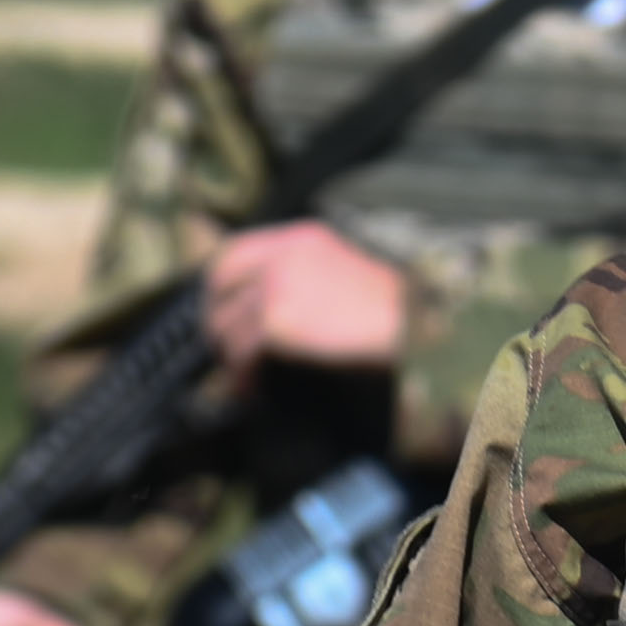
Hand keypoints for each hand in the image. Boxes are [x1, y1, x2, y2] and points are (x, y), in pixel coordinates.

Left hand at [199, 221, 414, 385]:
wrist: (410, 326)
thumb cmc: (393, 311)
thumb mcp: (346, 269)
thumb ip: (305, 274)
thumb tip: (271, 306)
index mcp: (299, 238)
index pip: (235, 250)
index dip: (220, 283)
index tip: (219, 307)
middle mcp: (281, 256)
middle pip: (220, 282)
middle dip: (216, 317)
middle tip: (222, 346)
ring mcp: (274, 287)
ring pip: (227, 323)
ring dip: (229, 354)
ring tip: (241, 376)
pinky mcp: (275, 322)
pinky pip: (241, 351)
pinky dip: (241, 374)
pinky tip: (251, 388)